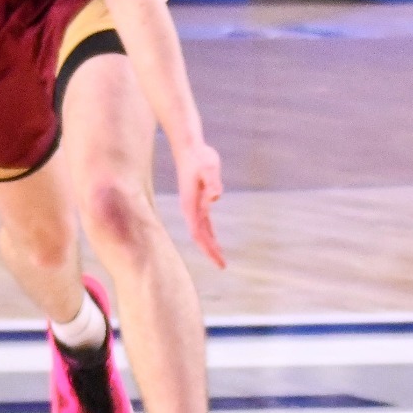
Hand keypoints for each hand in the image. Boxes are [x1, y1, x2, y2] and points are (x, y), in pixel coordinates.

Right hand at [173, 140, 227, 268]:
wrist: (189, 146)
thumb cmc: (200, 156)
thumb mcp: (209, 166)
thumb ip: (212, 181)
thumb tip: (215, 196)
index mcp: (192, 205)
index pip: (200, 234)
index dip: (209, 249)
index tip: (219, 262)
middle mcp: (190, 208)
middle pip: (200, 236)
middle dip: (211, 252)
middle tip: (222, 266)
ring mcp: (193, 205)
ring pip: (201, 231)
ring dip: (210, 244)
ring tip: (219, 258)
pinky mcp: (197, 200)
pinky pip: (203, 223)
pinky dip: (209, 233)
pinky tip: (214, 239)